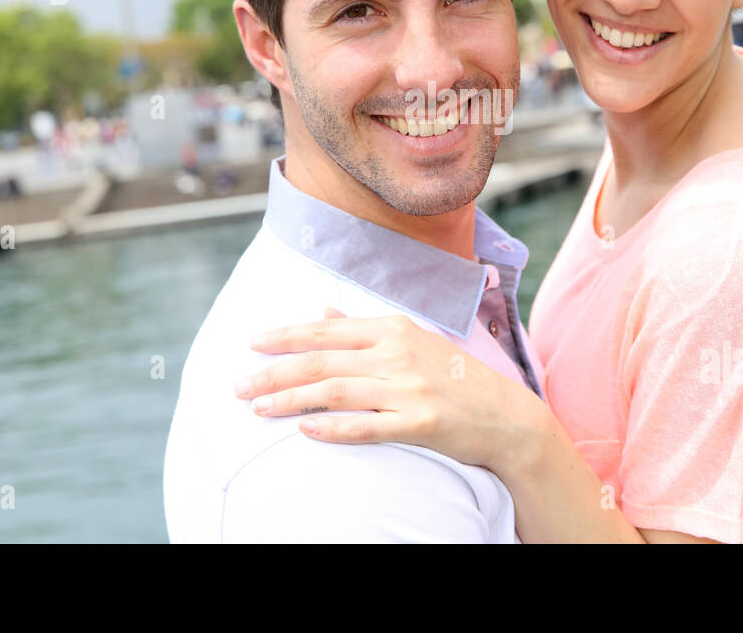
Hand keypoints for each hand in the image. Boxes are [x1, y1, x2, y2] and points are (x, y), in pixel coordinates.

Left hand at [236, 308, 545, 470]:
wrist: (506, 415)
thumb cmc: (454, 377)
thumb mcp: (413, 340)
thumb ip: (364, 327)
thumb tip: (324, 311)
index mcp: (393, 328)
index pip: (327, 329)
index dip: (285, 335)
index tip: (251, 342)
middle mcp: (398, 353)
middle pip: (322, 360)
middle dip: (273, 371)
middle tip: (237, 383)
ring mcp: (409, 388)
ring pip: (335, 392)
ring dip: (290, 401)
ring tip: (258, 408)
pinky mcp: (420, 423)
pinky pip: (366, 426)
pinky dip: (332, 429)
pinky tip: (305, 431)